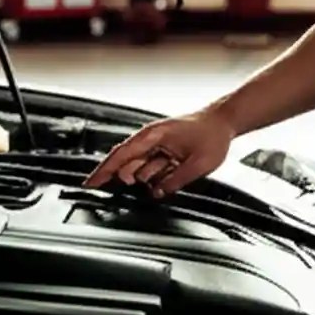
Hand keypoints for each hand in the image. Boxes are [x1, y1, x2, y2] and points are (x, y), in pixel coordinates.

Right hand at [82, 108, 235, 197]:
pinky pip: (152, 168)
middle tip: (147, 180)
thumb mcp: (198, 163)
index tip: (90, 184)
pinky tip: (174, 172)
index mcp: (153, 135)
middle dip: (132, 177)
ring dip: (152, 177)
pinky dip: (159, 176)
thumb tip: (158, 192)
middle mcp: (150, 139)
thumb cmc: (212, 134)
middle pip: (127, 164)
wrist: (224, 122)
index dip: (104, 171)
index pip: (121, 155)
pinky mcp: (162, 150)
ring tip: (176, 168)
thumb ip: (176, 180)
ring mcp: (155, 144)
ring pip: (141, 169)